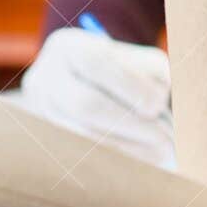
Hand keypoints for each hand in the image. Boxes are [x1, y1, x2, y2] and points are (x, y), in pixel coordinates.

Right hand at [18, 27, 175, 169]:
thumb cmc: (127, 72)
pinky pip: (84, 154)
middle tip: (166, 141)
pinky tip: (143, 161)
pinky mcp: (47, 139)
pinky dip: (117, 158)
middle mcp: (45, 77)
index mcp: (68, 46)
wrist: (88, 86)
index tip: (156, 106)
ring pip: (83, 135)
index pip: (96, 62)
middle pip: (84, 104)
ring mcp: (40, 111)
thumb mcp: (142, 63)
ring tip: (162, 155)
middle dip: (130, 125)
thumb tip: (160, 112)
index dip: (128, 86)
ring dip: (128, 148)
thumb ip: (155, 78)